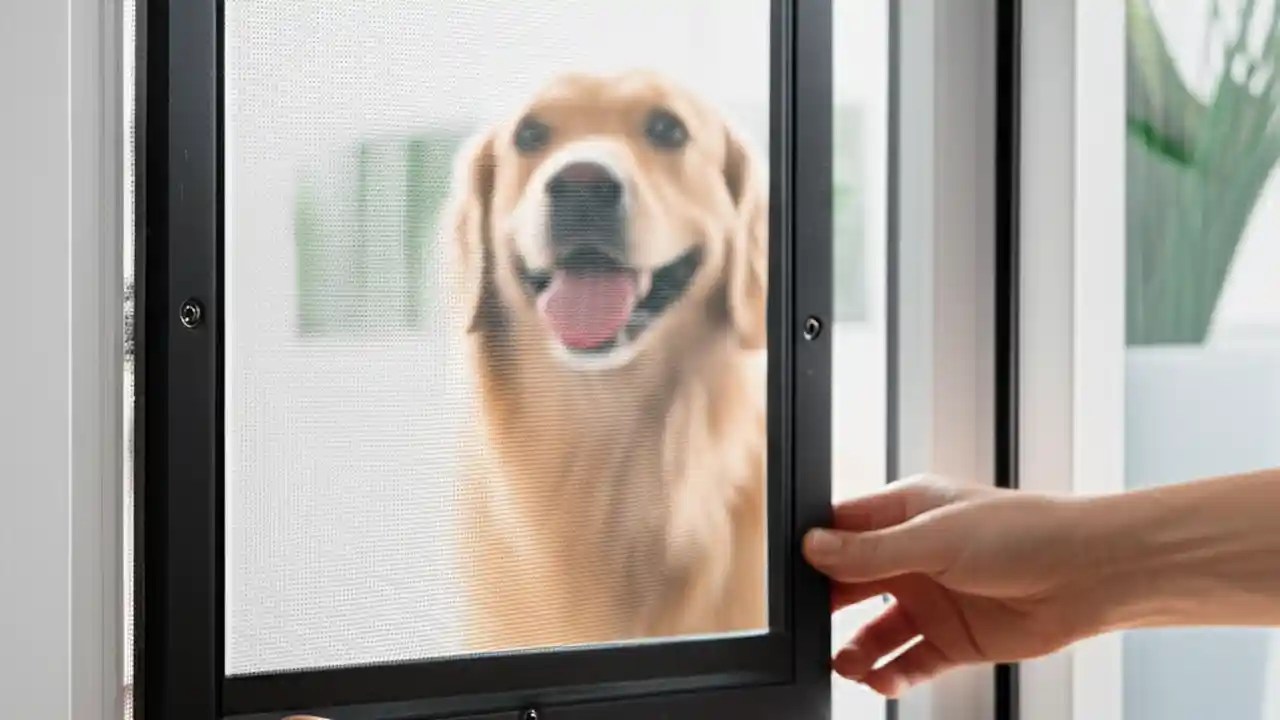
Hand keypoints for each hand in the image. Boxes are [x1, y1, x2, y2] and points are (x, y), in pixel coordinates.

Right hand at [804, 475, 1096, 696]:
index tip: (792, 577)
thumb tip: (813, 548)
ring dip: (857, 649)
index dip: (815, 551)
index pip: (842, 529)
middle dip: (826, 607)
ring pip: (876, 631)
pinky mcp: (954, 640)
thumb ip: (871, 550)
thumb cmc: (1024, 533)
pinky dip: (891, 675)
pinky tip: (882, 680)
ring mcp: (932, 600)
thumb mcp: (935, 537)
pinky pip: (909, 662)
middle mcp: (913, 556)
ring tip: (847, 664)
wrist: (1089, 576)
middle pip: (850, 584)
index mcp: (904, 513)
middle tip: (808, 627)